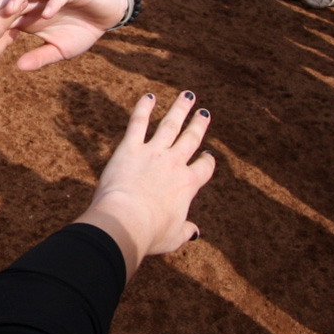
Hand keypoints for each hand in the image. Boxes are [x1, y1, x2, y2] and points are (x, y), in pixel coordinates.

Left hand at [0, 0, 127, 70]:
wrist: (107, 16)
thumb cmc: (80, 32)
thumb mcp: (59, 51)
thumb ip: (40, 57)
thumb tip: (19, 67)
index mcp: (30, 17)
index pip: (4, 17)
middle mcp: (38, 2)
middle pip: (11, 0)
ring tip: (10, 11)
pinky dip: (53, 2)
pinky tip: (47, 13)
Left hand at [78, 91, 216, 273]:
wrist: (126, 222)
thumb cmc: (150, 234)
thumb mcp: (173, 238)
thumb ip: (185, 231)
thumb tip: (196, 233)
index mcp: (188, 185)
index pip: (204, 168)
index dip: (207, 161)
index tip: (208, 156)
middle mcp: (174, 164)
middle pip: (191, 139)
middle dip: (199, 125)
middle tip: (204, 112)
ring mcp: (153, 153)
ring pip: (170, 125)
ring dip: (180, 109)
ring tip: (187, 95)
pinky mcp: (130, 148)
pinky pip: (138, 123)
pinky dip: (144, 108)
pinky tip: (149, 96)